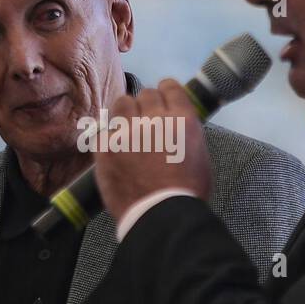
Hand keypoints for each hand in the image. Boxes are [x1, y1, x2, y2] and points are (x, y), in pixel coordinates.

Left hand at [91, 78, 210, 220]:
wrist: (161, 216)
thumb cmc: (185, 193)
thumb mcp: (200, 155)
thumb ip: (186, 132)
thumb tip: (176, 124)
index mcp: (183, 120)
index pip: (170, 87)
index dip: (165, 92)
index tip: (162, 99)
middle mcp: (155, 119)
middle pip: (145, 94)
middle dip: (146, 106)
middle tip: (146, 122)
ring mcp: (127, 131)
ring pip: (122, 103)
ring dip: (125, 113)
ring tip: (127, 130)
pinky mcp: (106, 146)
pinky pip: (104, 129)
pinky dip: (109, 137)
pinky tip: (115, 149)